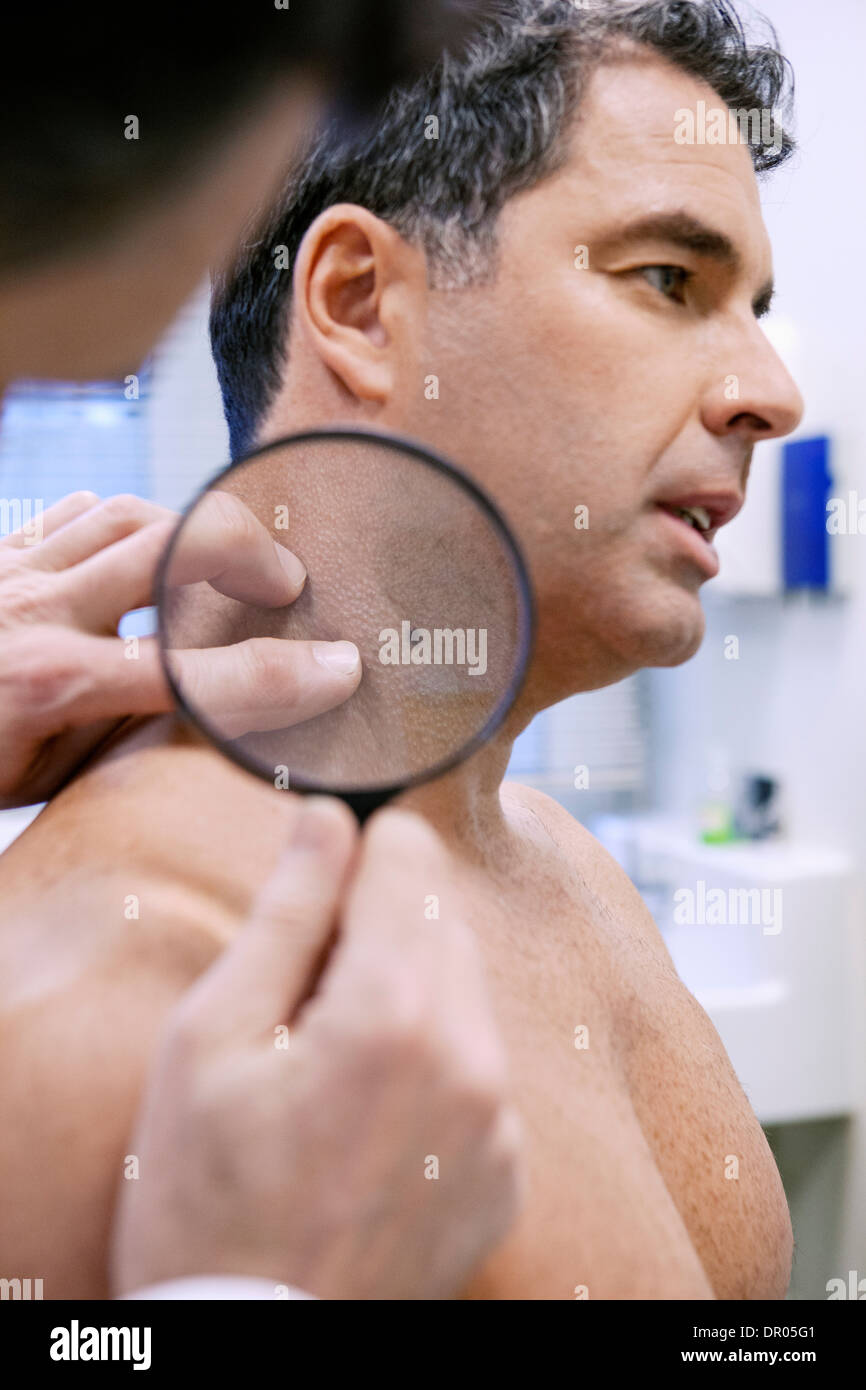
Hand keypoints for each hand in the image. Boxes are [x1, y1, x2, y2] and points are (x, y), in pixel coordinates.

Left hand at [0, 491, 360, 805]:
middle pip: (172, 546)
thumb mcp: (38, 779)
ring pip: (129, 511)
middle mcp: (35, 612)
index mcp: (49, 684)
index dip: (283, 677)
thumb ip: (118, 735)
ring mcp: (11, 569)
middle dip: (249, 557)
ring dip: (192, 529)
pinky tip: (144, 549)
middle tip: (285, 587)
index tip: (342, 670)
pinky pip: (74, 508)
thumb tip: (198, 707)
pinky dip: (123, 521)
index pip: (198, 678)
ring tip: (224, 561)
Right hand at [110, 798, 522, 1299]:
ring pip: (464, 992)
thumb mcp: (210, 1041)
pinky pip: (480, 1071)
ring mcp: (500, 1122)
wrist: (256, 1352)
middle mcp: (474, 1059)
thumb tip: (328, 817)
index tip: (314, 897)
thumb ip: (286, 913)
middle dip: (376, 932)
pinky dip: (433, 1067)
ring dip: (407, 998)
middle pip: (442, 919)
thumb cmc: (206, 1202)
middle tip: (301, 1005)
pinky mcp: (507, 1170)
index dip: (354, 855)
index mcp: (396, 1012)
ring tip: (329, 1071)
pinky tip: (367, 1123)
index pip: (411, 855)